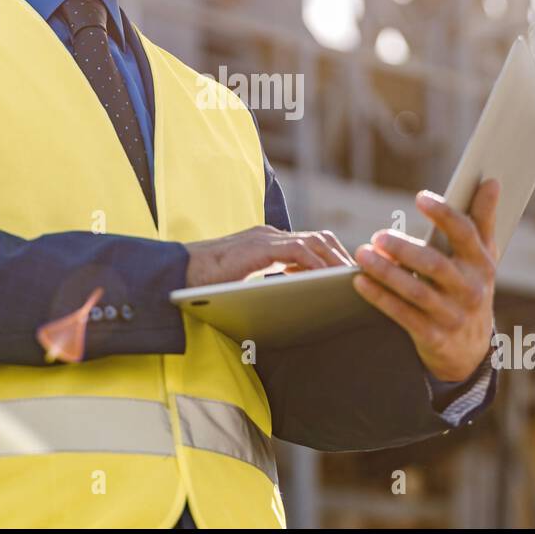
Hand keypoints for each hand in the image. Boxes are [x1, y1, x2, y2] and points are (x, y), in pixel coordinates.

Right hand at [184, 226, 353, 288]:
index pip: (310, 243)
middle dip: (342, 257)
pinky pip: (297, 252)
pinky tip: (328, 280)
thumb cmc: (204, 283)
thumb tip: (288, 298)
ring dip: (335, 261)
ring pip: (313, 242)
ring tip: (351, 281)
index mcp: (267, 242)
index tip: (349, 274)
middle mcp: (269, 235)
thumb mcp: (244, 280)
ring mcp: (264, 239)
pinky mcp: (258, 247)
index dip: (333, 256)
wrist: (175, 273)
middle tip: (360, 278)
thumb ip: (266, 280)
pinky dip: (316, 265)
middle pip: (319, 239)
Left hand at [353, 180, 499, 382]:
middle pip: (435, 265)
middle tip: (377, 236)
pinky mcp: (433, 336)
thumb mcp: (482, 257)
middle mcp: (470, 289)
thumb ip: (483, 219)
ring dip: (386, 272)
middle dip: (404, 249)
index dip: (444, 215)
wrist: (470, 350)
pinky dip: (380, 298)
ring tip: (362, 254)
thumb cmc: (470, 287)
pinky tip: (360, 282)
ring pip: (416, 292)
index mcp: (481, 264)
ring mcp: (452, 315)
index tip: (420, 198)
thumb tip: (491, 181)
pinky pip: (403, 316)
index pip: (465, 234)